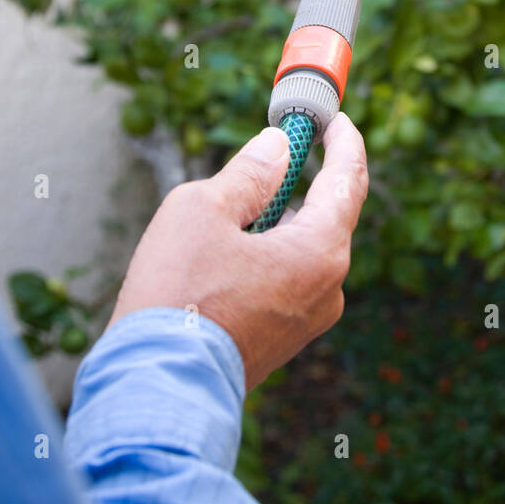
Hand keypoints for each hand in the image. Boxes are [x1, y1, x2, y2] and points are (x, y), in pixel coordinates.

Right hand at [108, 113, 368, 388]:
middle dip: (310, 176)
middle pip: (331, 214)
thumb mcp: (203, 209)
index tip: (334, 116)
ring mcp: (310, 320)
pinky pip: (290, 279)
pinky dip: (273, 251)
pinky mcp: (286, 341)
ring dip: (284, 217)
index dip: (344, 140)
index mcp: (321, 251)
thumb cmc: (176, 294)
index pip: (348, 179)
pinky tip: (235, 247)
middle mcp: (329, 287)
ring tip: (243, 200)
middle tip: (287, 145)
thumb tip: (278, 148)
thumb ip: (249, 173)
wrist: (156, 387)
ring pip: (306, 248)